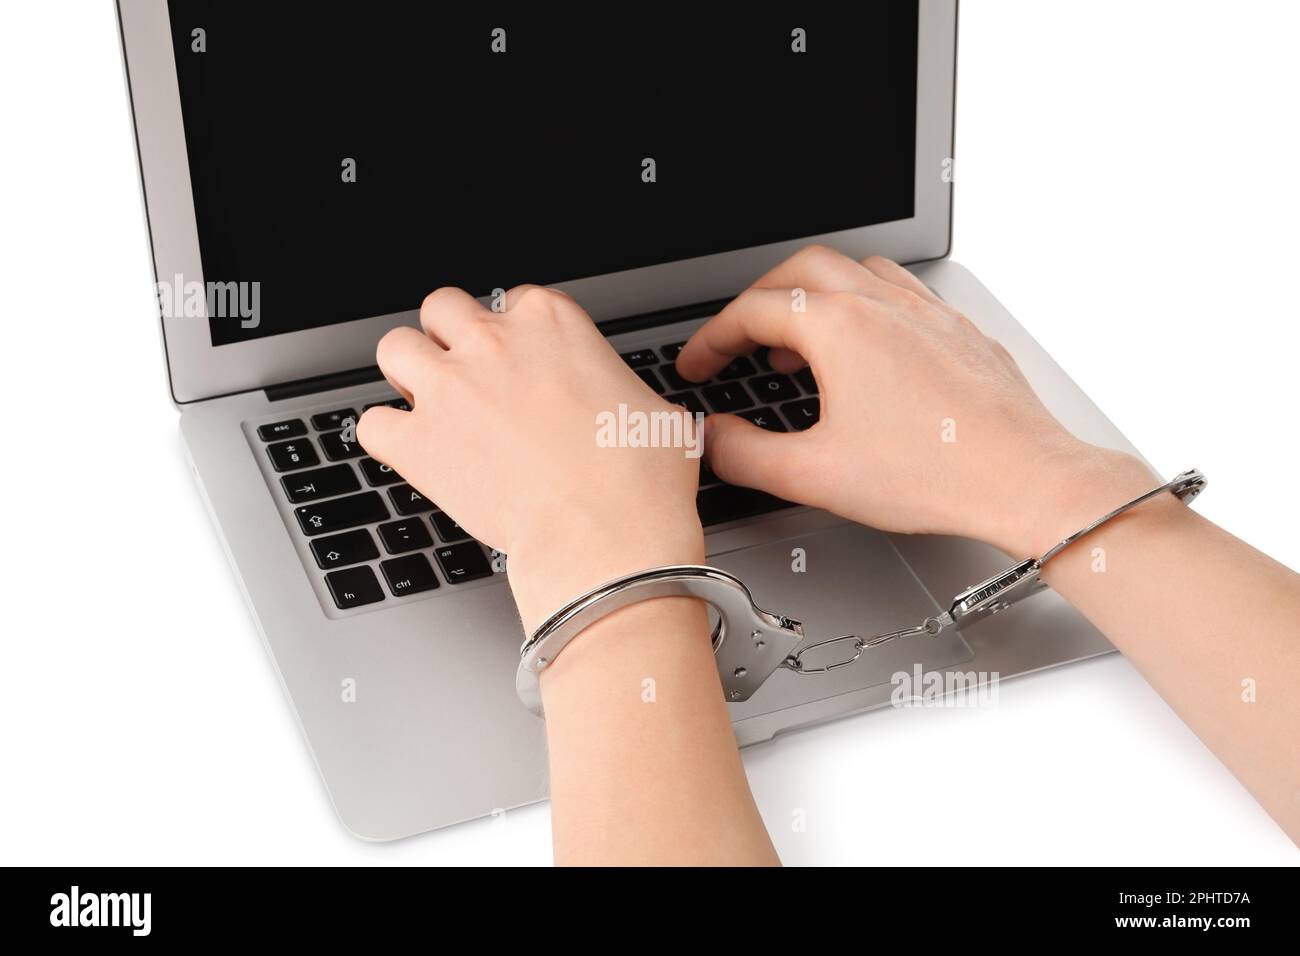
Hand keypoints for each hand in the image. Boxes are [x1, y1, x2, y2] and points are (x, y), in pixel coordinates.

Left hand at [358, 285, 704, 631]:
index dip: (515, 335)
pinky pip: (370, 423)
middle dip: (449, 337)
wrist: (604, 538)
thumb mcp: (659, 413)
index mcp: (551, 322)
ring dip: (406, 373)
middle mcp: (492, 343)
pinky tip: (408, 452)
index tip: (522, 363)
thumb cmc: (639, 482)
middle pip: (442, 308)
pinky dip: (384, 438)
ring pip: (393, 348)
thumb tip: (634, 407)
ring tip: (427, 402)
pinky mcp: (417, 442)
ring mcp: (448, 389)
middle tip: (465, 373)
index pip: (515, 300)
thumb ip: (628, 392)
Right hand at [676, 245, 1155, 556]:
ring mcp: (926, 312)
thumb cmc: (935, 473)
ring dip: (814, 295)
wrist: (1024, 479)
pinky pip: (900, 292)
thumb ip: (745, 454)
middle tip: (740, 341)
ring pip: (855, 270)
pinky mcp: (958, 331)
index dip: (713, 339)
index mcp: (840, 327)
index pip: (753, 311)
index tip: (700, 365)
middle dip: (758, 301)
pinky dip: (864, 306)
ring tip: (800, 342)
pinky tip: (867, 351)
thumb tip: (715, 439)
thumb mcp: (814, 476)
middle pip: (800, 270)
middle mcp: (883, 304)